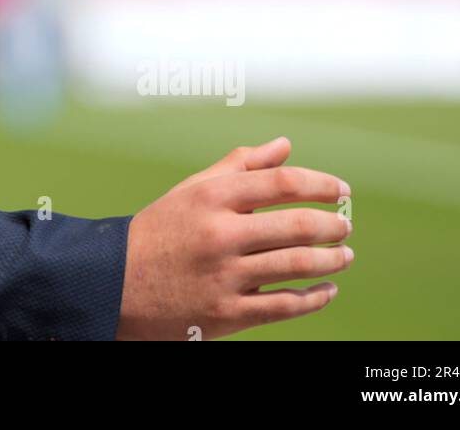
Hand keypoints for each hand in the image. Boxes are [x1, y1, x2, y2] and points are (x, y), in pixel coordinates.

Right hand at [115, 136, 352, 339]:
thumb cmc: (160, 230)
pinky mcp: (226, 313)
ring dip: (332, 260)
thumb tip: (285, 145)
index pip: (282, 183)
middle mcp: (219, 233)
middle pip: (298, 225)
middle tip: (345, 226)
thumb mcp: (193, 190)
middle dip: (333, 225)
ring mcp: (223, 276)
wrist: (114, 283)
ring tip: (344, 255)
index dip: (320, 184)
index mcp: (211, 196)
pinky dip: (315, 298)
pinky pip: (284, 305)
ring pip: (297, 265)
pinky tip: (327, 289)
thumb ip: (240, 166)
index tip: (341, 190)